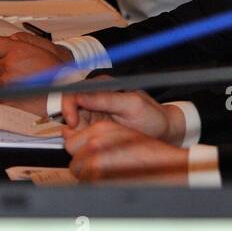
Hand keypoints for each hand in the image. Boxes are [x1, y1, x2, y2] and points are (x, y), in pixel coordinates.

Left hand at [0, 32, 72, 112]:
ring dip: (3, 79)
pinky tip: (17, 89)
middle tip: (18, 68)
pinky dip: (4, 92)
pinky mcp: (5, 99)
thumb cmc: (56, 71)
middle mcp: (9, 67)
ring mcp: (6, 84)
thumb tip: (8, 39)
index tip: (2, 52)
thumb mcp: (42, 45)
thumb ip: (20, 39)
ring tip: (20, 80)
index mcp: (17, 52)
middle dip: (3, 65)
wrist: (64, 92)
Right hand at [61, 88, 184, 144]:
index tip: (73, 124)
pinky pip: (81, 134)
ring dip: (78, 135)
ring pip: (73, 123)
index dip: (69, 107)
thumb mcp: (131, 105)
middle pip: (70, 108)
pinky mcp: (96, 127)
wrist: (163, 131)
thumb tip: (80, 96)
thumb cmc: (151, 115)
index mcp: (103, 85)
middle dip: (72, 125)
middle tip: (82, 138)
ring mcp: (95, 113)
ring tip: (96, 142)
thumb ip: (105, 99)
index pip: (74, 91)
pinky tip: (97, 144)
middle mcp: (95, 97)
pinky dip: (84, 141)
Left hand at [64, 121, 189, 183]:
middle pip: (73, 161)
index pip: (71, 143)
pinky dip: (98, 187)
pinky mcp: (101, 179)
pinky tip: (112, 181)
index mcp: (101, 129)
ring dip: (90, 178)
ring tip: (110, 174)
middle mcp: (96, 143)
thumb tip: (72, 141)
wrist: (165, 164)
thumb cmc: (147, 151)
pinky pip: (89, 186)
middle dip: (83, 166)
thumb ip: (96, 136)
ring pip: (80, 175)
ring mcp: (97, 161)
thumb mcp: (120, 133)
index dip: (78, 152)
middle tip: (101, 168)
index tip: (86, 156)